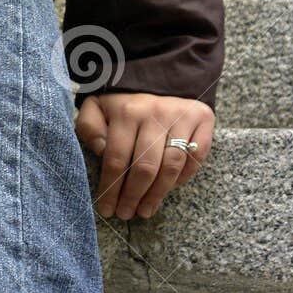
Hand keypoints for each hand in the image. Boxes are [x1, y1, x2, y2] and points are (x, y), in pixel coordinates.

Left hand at [75, 93, 214, 220]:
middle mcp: (156, 113)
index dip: (111, 188)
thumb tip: (101, 150)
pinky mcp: (203, 119)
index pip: (117, 159)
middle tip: (126, 213)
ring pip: (171, 166)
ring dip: (157, 194)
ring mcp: (182, 116)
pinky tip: (169, 189)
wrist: (160, 78)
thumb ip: (89, 127)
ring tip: (145, 210)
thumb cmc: (123, 103)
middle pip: (145, 167)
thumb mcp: (96, 107)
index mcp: (127, 112)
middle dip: (133, 197)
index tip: (106, 208)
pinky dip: (183, 177)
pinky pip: (196, 157)